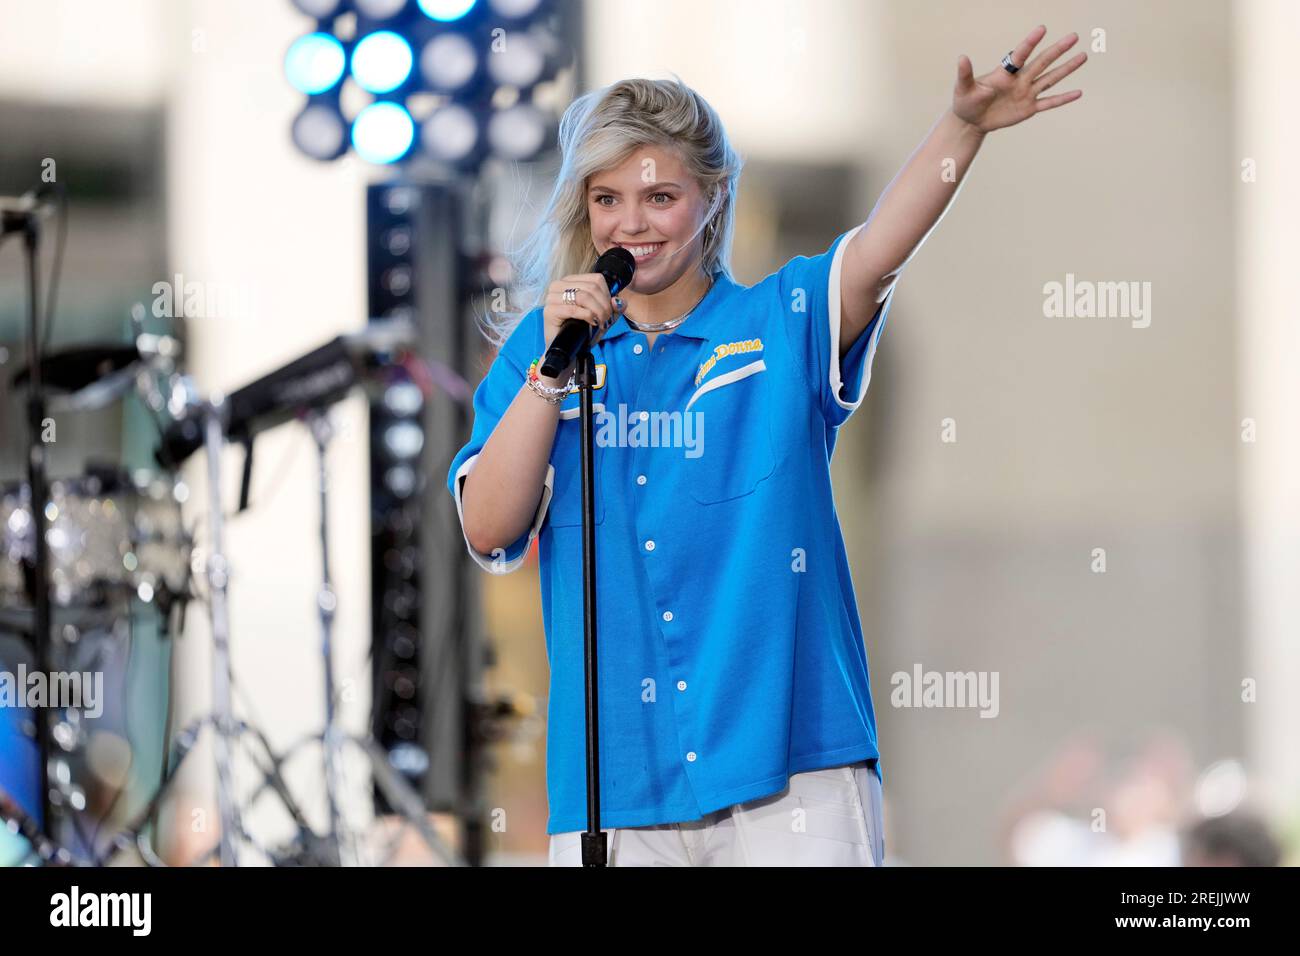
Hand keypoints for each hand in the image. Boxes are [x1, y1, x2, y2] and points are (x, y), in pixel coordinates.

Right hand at [541, 274, 622, 379]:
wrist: (568, 351)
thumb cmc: (582, 331)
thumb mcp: (602, 317)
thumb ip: (614, 308)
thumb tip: (618, 301)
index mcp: (570, 281)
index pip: (596, 279)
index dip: (607, 295)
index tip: (609, 310)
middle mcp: (559, 285)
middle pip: (591, 288)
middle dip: (604, 305)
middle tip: (606, 319)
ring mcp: (552, 297)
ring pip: (583, 296)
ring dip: (597, 311)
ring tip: (600, 322)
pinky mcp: (549, 311)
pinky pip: (574, 309)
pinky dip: (587, 316)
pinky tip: (591, 323)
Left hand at [953, 25, 1086, 133]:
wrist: (971, 121)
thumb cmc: (966, 101)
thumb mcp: (963, 88)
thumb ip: (965, 73)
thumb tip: (962, 57)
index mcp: (1005, 72)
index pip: (1020, 54)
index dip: (1030, 42)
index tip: (1042, 29)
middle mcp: (1019, 79)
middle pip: (1042, 62)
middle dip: (1057, 50)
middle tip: (1074, 36)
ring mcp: (1026, 93)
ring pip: (1050, 79)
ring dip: (1066, 69)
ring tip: (1083, 56)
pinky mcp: (1029, 108)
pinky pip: (1049, 102)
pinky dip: (1063, 98)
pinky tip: (1078, 93)